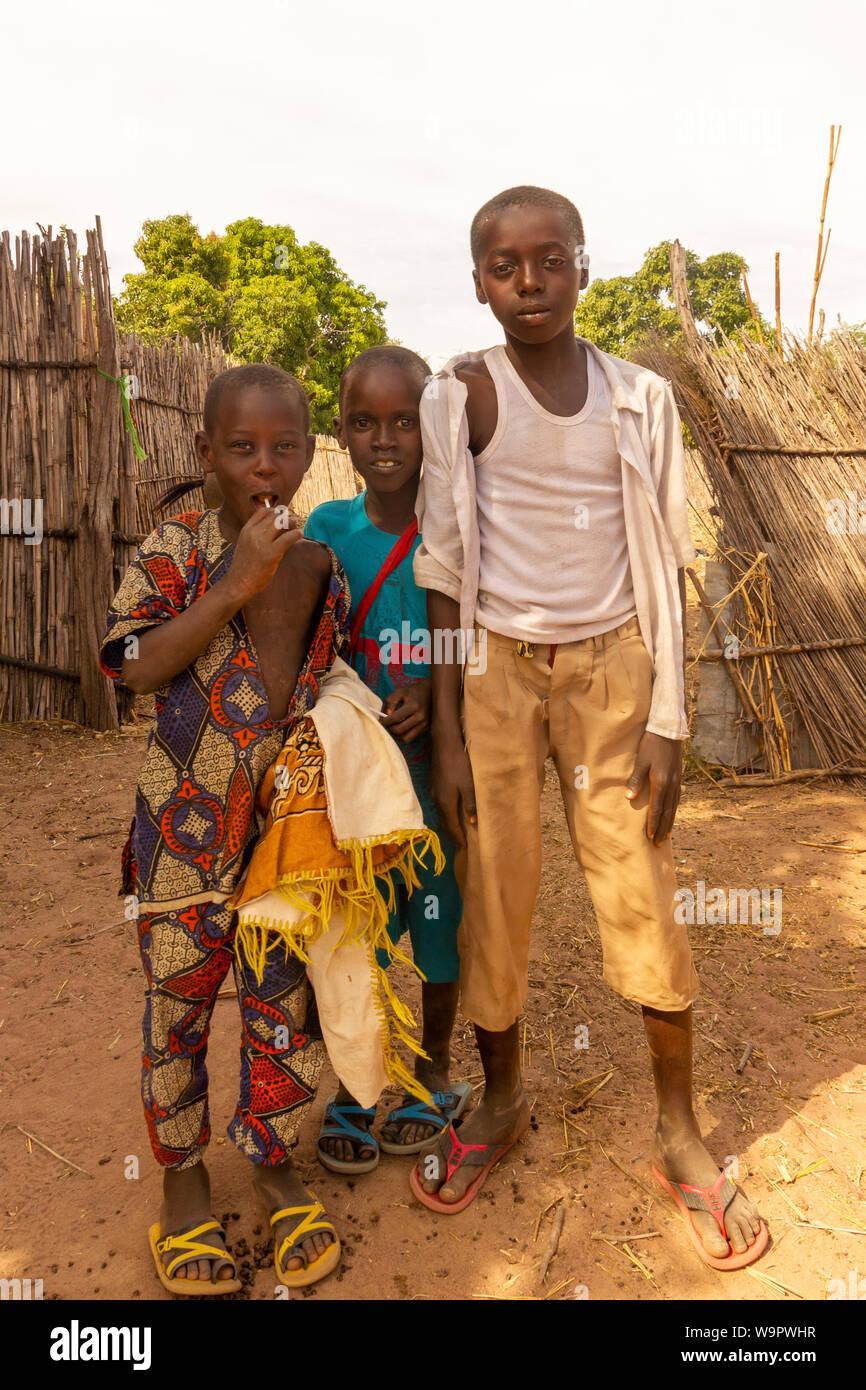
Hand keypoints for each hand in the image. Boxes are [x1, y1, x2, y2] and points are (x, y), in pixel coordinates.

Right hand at [227, 507, 301, 600]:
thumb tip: (276, 526)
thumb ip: (257, 534)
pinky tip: (299, 535)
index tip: (281, 519)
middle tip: (291, 527)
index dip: (275, 512)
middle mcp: (253, 533)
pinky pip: (288, 537)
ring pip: (282, 523)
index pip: (263, 511)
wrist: (239, 583)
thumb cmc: (245, 566)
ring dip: (292, 524)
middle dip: (286, 519)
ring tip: (295, 532)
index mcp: (246, 530)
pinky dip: (297, 534)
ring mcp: (261, 543)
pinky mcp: (271, 554)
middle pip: (275, 516)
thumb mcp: (246, 544)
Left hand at [380, 678, 430, 743]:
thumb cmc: (413, 691)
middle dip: (389, 728)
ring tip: (392, 727)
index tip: (380, 720)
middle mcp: (420, 717)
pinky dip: (403, 736)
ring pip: (405, 738)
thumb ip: (390, 701)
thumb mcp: (400, 691)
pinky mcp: (426, 729)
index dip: (384, 721)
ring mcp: (424, 724)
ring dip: (396, 735)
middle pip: (399, 730)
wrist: (431, 692)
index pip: (395, 718)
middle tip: (386, 724)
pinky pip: (411, 738)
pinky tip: (400, 728)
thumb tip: (386, 714)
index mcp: (413, 706)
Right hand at [431, 733, 476, 847]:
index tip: (464, 847)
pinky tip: (451, 813)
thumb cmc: (459, 764)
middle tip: (460, 844)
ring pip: (440, 814)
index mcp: (446, 802)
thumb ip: (470, 804)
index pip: (451, 826)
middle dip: (452, 835)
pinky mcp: (434, 785)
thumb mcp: (469, 785)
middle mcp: (436, 800)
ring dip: (448, 825)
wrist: (445, 744)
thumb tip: (472, 822)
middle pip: (443, 823)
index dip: (458, 838)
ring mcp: (433, 792)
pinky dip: (445, 814)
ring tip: (457, 831)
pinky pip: (439, 806)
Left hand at [626, 731, 681, 845]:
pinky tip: (671, 816)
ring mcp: (677, 782)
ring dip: (669, 823)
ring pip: (674, 808)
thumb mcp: (640, 760)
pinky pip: (676, 800)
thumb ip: (635, 780)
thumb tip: (629, 798)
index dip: (652, 824)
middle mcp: (671, 785)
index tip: (649, 837)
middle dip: (662, 829)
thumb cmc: (651, 744)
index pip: (656, 809)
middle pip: (667, 812)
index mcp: (661, 782)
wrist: (668, 730)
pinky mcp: (678, 778)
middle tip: (657, 844)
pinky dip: (673, 811)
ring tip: (665, 836)